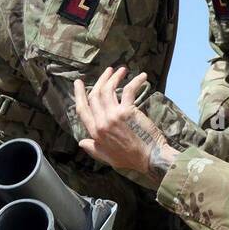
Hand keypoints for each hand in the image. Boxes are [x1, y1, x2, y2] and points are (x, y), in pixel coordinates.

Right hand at [74, 67, 176, 183]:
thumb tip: (81, 142)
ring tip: (122, 70)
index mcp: (95, 133)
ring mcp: (113, 116)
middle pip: (95, 95)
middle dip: (101, 80)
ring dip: (115, 77)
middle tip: (108, 71)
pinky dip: (135, 81)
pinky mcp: (128, 111)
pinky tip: (142, 76)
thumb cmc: (131, 159)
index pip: (82, 110)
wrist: (149, 158)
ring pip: (109, 90)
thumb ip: (93, 148)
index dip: (79, 94)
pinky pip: (128, 90)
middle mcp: (101, 122)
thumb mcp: (106, 157)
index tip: (79, 83)